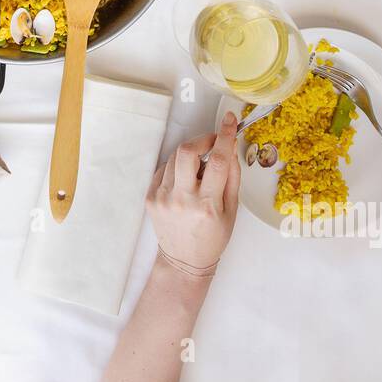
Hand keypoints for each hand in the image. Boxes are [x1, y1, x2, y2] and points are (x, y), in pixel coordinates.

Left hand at [147, 112, 240, 271]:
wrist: (184, 261)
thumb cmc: (213, 237)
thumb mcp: (232, 210)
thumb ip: (232, 176)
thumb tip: (230, 146)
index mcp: (207, 204)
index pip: (217, 160)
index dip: (224, 135)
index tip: (229, 120)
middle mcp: (182, 199)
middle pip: (186, 151)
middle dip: (201, 139)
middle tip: (211, 142)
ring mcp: (162, 198)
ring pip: (174, 158)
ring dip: (190, 155)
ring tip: (199, 170)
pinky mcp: (150, 198)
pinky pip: (164, 169)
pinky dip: (176, 167)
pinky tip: (185, 181)